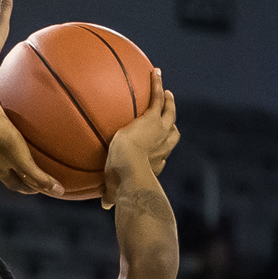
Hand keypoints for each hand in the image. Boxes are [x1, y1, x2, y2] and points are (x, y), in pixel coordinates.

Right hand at [0, 94, 61, 195]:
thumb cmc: (3, 140)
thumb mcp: (24, 162)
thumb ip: (39, 177)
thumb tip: (59, 192)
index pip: (15, 184)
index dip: (28, 188)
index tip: (38, 188)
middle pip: (9, 169)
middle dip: (22, 172)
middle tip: (34, 170)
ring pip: (4, 150)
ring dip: (15, 152)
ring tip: (26, 147)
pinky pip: (2, 131)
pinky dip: (11, 133)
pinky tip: (18, 124)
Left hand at [101, 68, 178, 208]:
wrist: (129, 168)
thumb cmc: (121, 184)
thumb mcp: (114, 190)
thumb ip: (111, 196)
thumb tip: (105, 206)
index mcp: (154, 163)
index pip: (161, 156)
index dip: (160, 152)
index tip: (158, 150)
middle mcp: (161, 147)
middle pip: (172, 134)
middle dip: (171, 125)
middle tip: (169, 115)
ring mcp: (160, 131)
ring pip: (169, 113)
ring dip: (169, 102)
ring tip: (166, 91)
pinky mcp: (154, 119)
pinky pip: (157, 98)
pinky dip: (157, 85)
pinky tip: (154, 72)